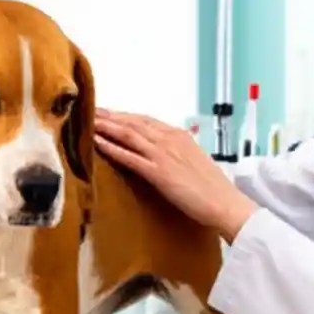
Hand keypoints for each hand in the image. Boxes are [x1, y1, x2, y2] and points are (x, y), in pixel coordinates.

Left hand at [94, 109, 257, 241]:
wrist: (224, 202)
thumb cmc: (213, 188)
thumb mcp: (195, 161)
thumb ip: (178, 153)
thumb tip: (166, 154)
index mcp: (180, 136)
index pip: (146, 121)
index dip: (125, 116)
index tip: (109, 113)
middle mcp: (169, 140)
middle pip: (133, 123)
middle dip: (111, 116)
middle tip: (91, 110)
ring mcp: (163, 155)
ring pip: (128, 134)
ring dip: (106, 126)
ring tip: (88, 121)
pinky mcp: (158, 172)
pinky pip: (129, 157)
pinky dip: (111, 147)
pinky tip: (96, 143)